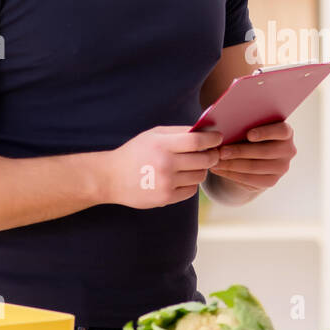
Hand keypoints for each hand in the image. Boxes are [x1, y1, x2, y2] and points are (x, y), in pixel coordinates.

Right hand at [105, 126, 222, 208]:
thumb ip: (179, 132)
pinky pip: (191, 190)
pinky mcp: (165, 198)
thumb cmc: (136, 152)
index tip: (218, 138)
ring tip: (192, 165)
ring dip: (200, 170)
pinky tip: (181, 178)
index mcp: (162, 145)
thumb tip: (206, 131)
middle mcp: (165, 164)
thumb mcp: (153, 136)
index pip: (197, 141)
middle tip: (212, 153)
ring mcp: (166, 183)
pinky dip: (190, 184)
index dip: (213, 139)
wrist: (111, 178)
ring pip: (200, 176)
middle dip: (212, 155)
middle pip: (204, 160)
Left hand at [208, 121, 295, 194]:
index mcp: (286, 132)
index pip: (281, 131)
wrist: (256, 155)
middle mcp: (288, 150)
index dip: (266, 133)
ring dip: (232, 165)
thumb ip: (244, 125)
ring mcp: (282, 167)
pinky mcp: (272, 181)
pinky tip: (219, 169)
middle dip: (240, 152)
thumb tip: (224, 127)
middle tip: (220, 151)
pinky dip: (232, 174)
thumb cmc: (251, 134)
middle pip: (264, 151)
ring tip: (215, 161)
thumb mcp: (251, 127)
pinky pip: (250, 179)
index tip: (249, 135)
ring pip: (255, 167)